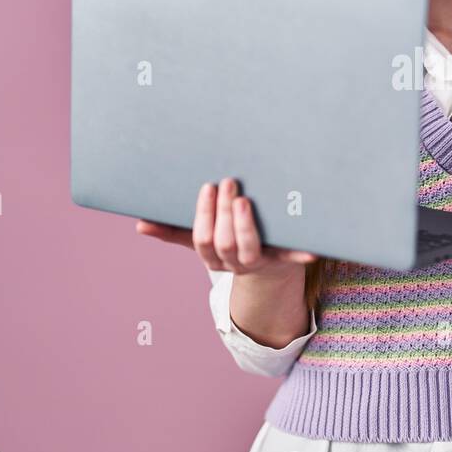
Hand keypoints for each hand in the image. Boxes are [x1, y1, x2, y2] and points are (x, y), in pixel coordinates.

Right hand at [136, 178, 316, 281]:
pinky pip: (291, 258)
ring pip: (249, 250)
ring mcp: (259, 262)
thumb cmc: (228, 242)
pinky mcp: (283, 260)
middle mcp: (233, 262)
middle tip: (229, 182)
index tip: (207, 187)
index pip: (202, 239)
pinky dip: (299, 254)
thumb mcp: (201, 238)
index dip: (204, 215)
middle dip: (223, 214)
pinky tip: (311, 250)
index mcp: (212, 255)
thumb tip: (140, 224)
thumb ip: (173, 231)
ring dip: (246, 226)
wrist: (267, 269)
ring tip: (245, 201)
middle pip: (224, 243)